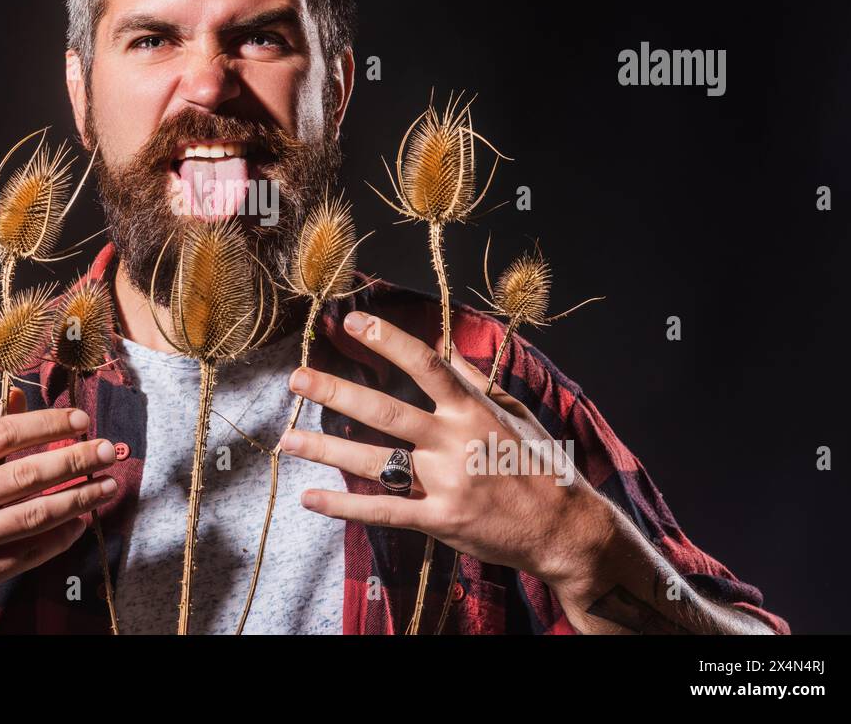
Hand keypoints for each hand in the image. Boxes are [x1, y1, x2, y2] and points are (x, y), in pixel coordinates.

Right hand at [0, 388, 117, 633]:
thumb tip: (16, 397)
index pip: (2, 435)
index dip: (47, 424)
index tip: (81, 419)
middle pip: (26, 474)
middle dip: (76, 458)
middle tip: (109, 449)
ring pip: (36, 514)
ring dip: (81, 497)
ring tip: (108, 484)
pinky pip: (32, 551)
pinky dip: (62, 536)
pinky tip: (81, 523)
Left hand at [277, 311, 614, 587]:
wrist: (565, 529)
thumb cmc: (540, 464)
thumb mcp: (515, 413)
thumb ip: (475, 381)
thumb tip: (444, 344)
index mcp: (474, 410)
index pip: (426, 365)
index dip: (388, 340)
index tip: (353, 321)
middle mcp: (455, 443)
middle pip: (386, 412)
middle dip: (336, 393)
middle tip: (296, 379)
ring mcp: (446, 484)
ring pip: (374, 462)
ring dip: (325, 450)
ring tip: (285, 440)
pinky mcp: (440, 521)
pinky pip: (383, 511)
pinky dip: (343, 507)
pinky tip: (309, 498)